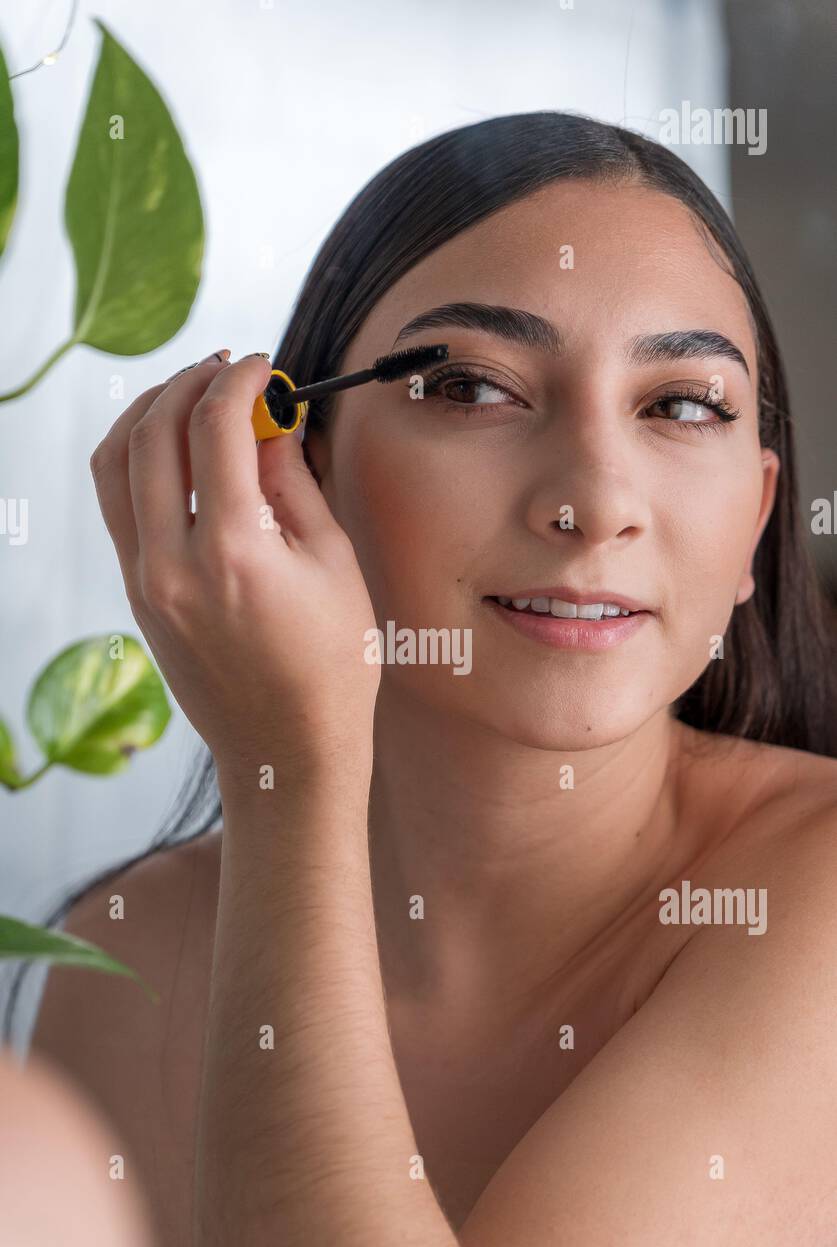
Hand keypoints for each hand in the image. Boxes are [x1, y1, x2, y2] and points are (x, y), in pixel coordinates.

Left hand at [90, 351, 379, 783]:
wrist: (286, 752)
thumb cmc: (331, 668)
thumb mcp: (333, 565)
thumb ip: (295, 484)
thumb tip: (273, 420)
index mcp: (234, 553)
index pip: (215, 428)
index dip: (240, 381)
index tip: (264, 367)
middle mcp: (173, 564)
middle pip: (152, 432)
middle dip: (189, 383)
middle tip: (228, 371)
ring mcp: (145, 581)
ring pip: (114, 463)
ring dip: (149, 413)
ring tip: (191, 398)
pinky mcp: (136, 595)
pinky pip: (117, 505)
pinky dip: (138, 460)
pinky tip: (175, 451)